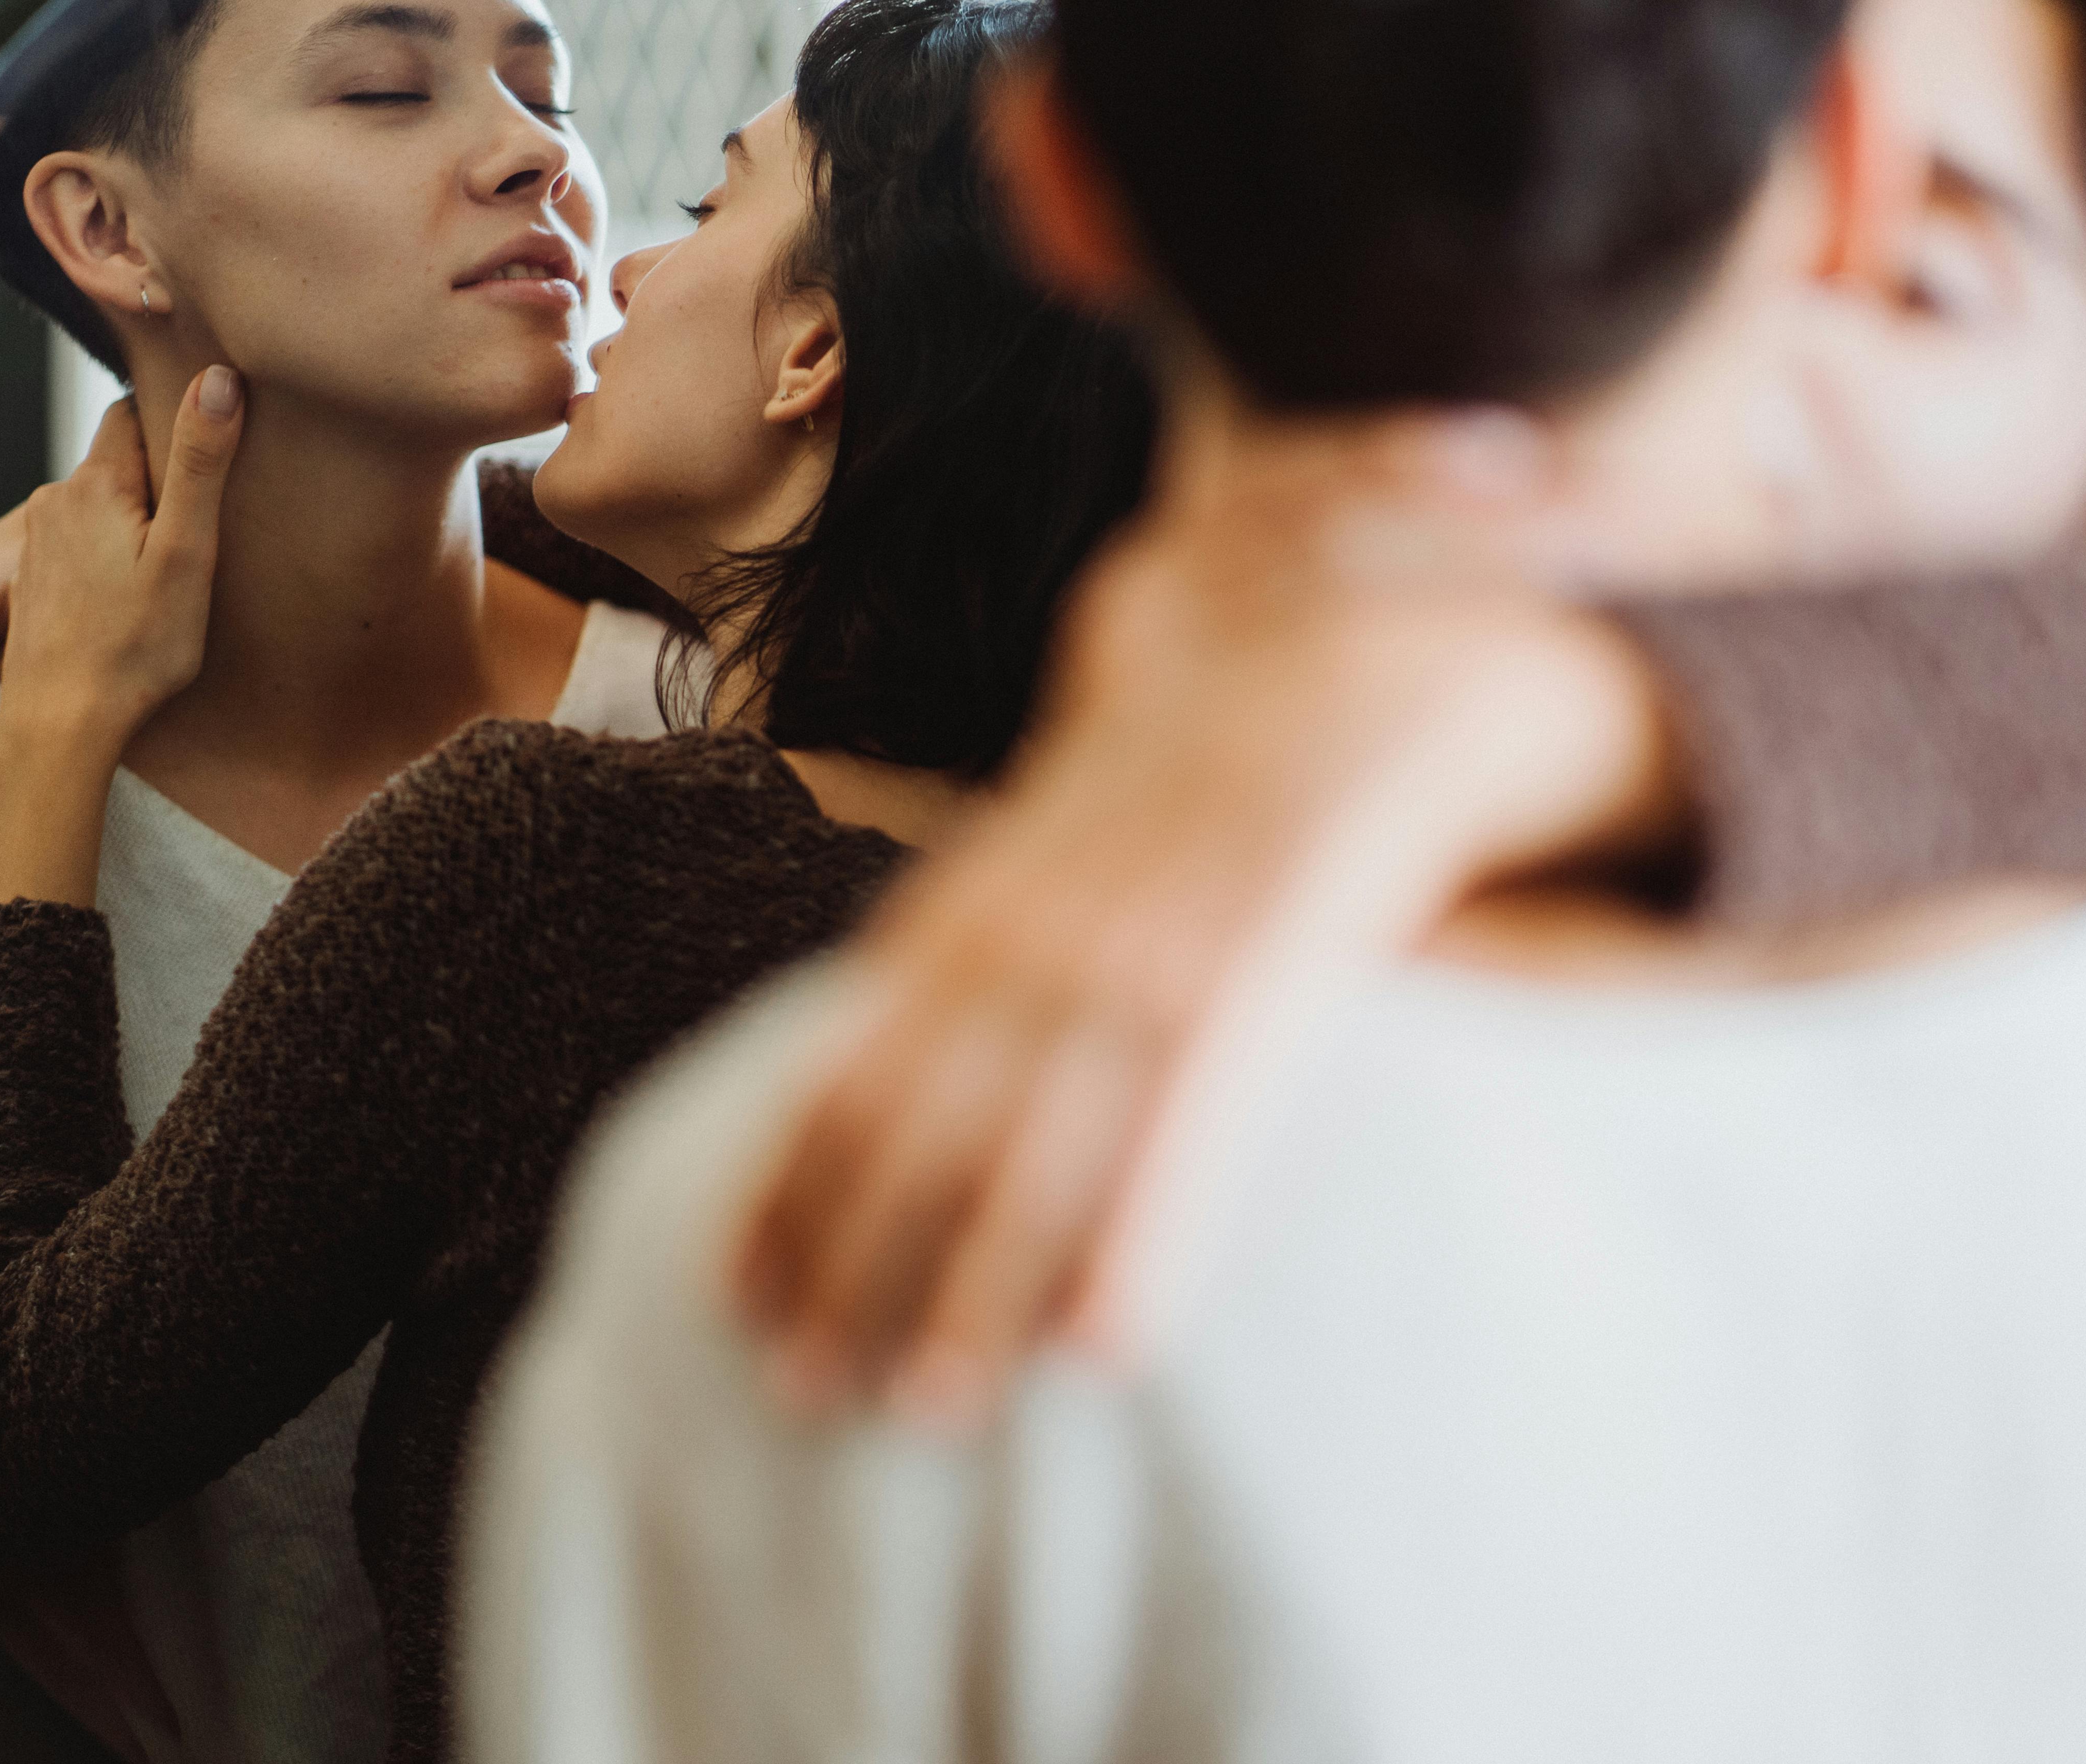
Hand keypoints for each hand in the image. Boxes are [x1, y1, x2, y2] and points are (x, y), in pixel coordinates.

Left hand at [0, 374, 241, 743]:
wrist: (59, 724)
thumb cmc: (135, 646)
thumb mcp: (187, 551)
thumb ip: (200, 463)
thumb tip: (216, 377)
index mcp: (95, 485)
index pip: (132, 412)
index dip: (173, 419)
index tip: (211, 446)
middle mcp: (54, 503)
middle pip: (115, 460)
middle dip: (158, 475)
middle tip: (204, 519)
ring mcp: (37, 544)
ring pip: (97, 505)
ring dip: (133, 520)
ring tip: (171, 565)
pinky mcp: (32, 581)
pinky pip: (80, 545)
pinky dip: (109, 555)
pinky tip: (132, 597)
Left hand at [730, 411, 1685, 1423]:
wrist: (1354, 678)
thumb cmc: (1194, 794)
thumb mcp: (1059, 848)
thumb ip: (974, 946)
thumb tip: (869, 1076)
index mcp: (982, 902)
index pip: (849, 1062)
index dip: (783, 1186)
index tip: (732, 1299)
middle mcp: (1044, 927)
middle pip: (917, 1116)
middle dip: (850, 1258)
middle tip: (798, 1391)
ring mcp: (1150, 947)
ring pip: (1035, 1137)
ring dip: (972, 1280)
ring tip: (927, 1407)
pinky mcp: (1263, 967)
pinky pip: (1187, 1121)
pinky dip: (1137, 1230)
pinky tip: (1103, 1342)